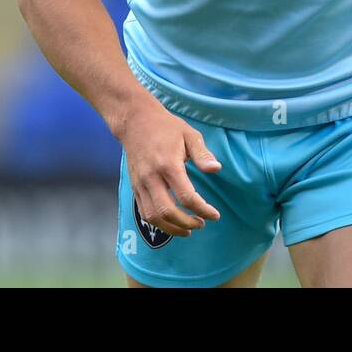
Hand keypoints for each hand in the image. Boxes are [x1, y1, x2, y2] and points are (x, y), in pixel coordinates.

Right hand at [116, 97, 222, 237]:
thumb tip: (216, 169)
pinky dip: (158, 223)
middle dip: (186, 223)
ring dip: (171, 228)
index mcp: (168, 164)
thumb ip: (203, 154)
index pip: (186, 196)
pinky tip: (172, 223)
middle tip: (201, 224)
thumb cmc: (166, 127)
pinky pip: (144, 212)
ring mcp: (140, 183)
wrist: (135, 121)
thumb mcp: (189, 134)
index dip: (202, 209)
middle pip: (167, 211)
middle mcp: (151, 177)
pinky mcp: (134, 187)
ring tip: (188, 229)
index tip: (214, 215)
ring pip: (152, 216)